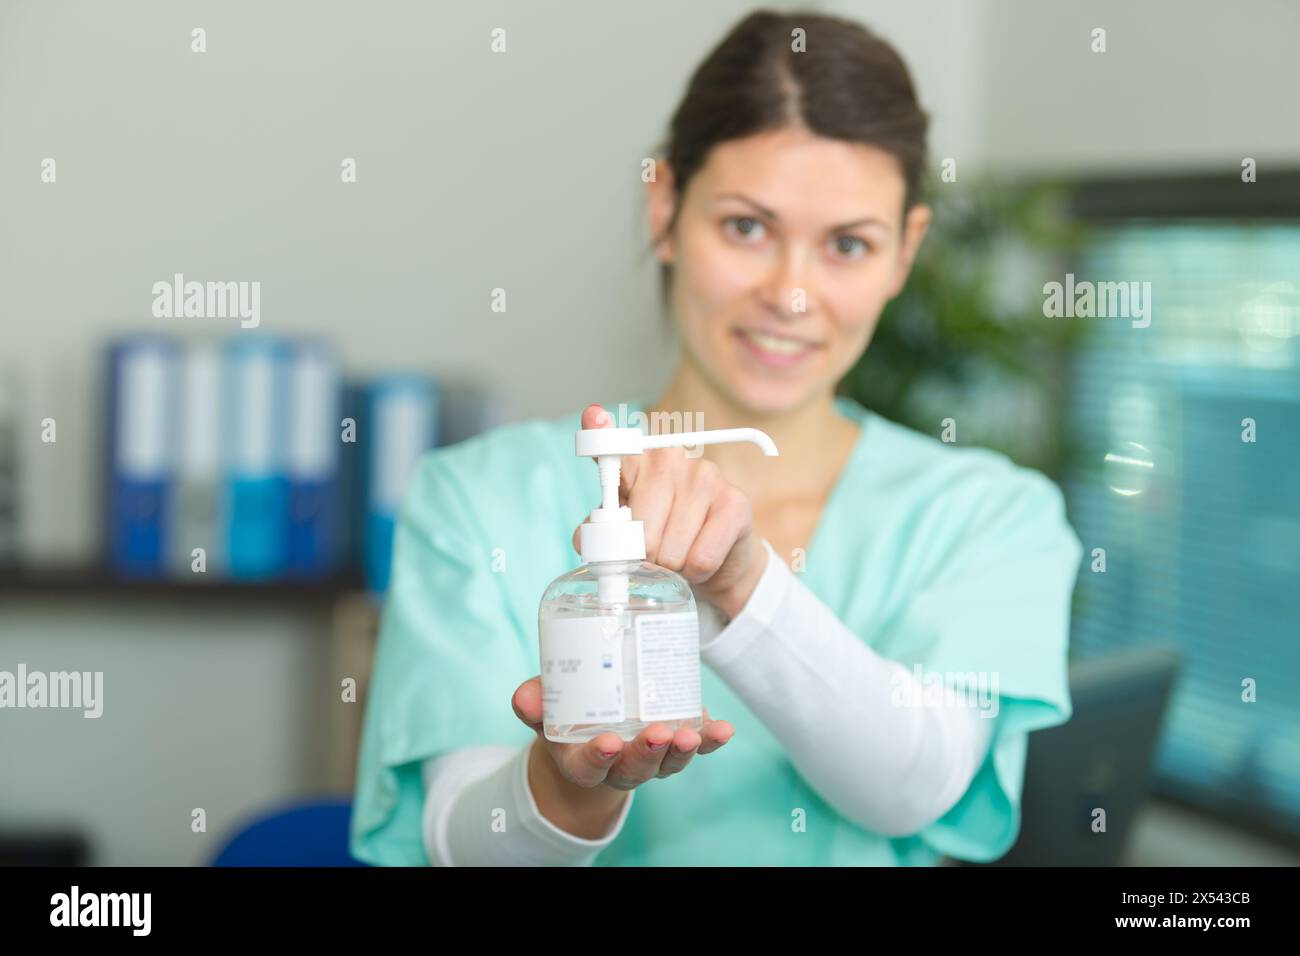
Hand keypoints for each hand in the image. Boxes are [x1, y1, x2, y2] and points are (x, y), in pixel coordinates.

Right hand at [510, 676, 734, 837]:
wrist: (596, 724)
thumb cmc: (568, 713)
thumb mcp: (547, 707)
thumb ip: (535, 702)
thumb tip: (523, 698)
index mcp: (582, 759)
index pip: (588, 768)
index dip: (597, 758)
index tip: (607, 742)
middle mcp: (620, 765)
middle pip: (634, 768)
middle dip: (647, 753)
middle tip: (656, 734)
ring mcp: (652, 757)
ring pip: (668, 762)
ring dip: (682, 751)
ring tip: (691, 735)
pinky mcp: (677, 743)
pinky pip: (697, 747)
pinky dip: (710, 740)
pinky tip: (723, 729)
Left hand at [571, 403, 769, 619]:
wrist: (717, 561)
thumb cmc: (664, 541)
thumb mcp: (625, 533)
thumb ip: (601, 531)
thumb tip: (589, 536)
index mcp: (636, 461)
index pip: (611, 445)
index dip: (599, 431)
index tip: (593, 417)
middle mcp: (670, 457)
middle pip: (642, 530)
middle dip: (645, 558)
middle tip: (653, 555)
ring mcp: (706, 474)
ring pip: (671, 550)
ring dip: (672, 568)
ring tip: (678, 557)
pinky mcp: (735, 501)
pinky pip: (702, 558)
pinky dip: (696, 572)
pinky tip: (700, 561)